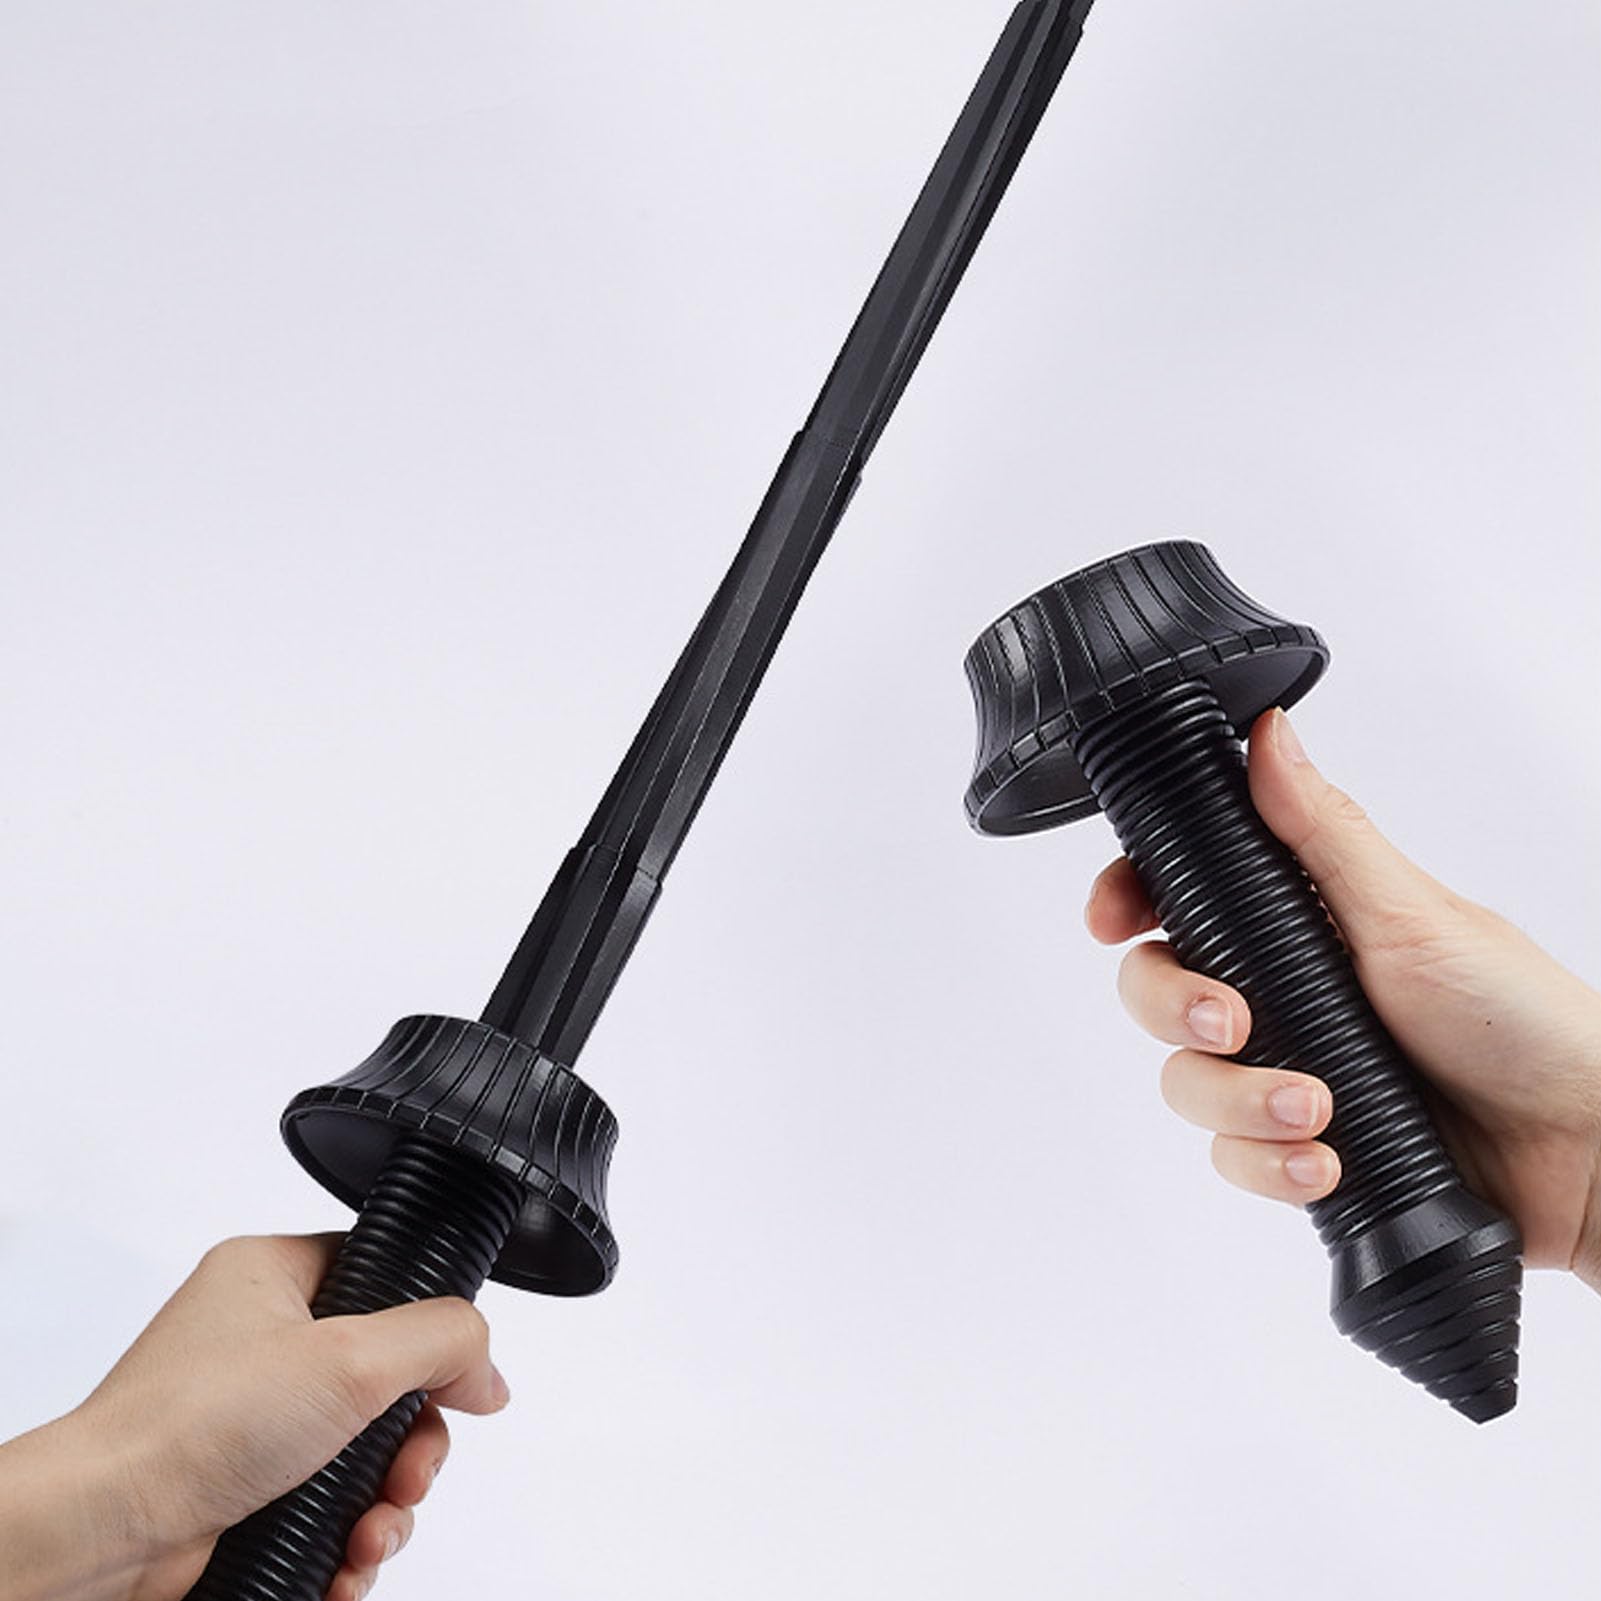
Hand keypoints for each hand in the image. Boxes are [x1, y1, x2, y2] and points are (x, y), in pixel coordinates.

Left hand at [0, 1234, 510, 1600]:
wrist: (104, 1532)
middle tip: (409, 1474)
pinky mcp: (242, 1488)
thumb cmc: (191, 1424)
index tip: (453, 1381)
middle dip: (412, 1445)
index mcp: (272, 1275)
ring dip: (385, 1503)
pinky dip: (346, 1541)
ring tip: (371, 1534)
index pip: (382, 1274)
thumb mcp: (351, 1358)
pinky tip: (345, 1565)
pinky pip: (326, 1507)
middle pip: (386, 1382)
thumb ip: (442, 1341)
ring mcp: (249, 1419)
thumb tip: (488, 1370)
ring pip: (362, 1453)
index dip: (428, 1331)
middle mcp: (259, 1342)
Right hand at [1086, 707, 1600, 1289]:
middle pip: (1153, 990)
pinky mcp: (1299, 1147)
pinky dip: (1268, 1164)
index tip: (1115, 919)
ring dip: (1236, 1100)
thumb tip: (1267, 734)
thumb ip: (1323, 832)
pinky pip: (1233, 1160)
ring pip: (1185, 1083)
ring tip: (1316, 1108)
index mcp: (1295, 919)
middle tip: (1233, 1021)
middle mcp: (1278, 992)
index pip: (1175, 894)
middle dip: (1173, 1007)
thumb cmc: (1519, 1018)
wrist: (1582, 1152)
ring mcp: (1285, 1069)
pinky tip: (1325, 1162)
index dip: (1127, 900)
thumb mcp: (1412, 914)